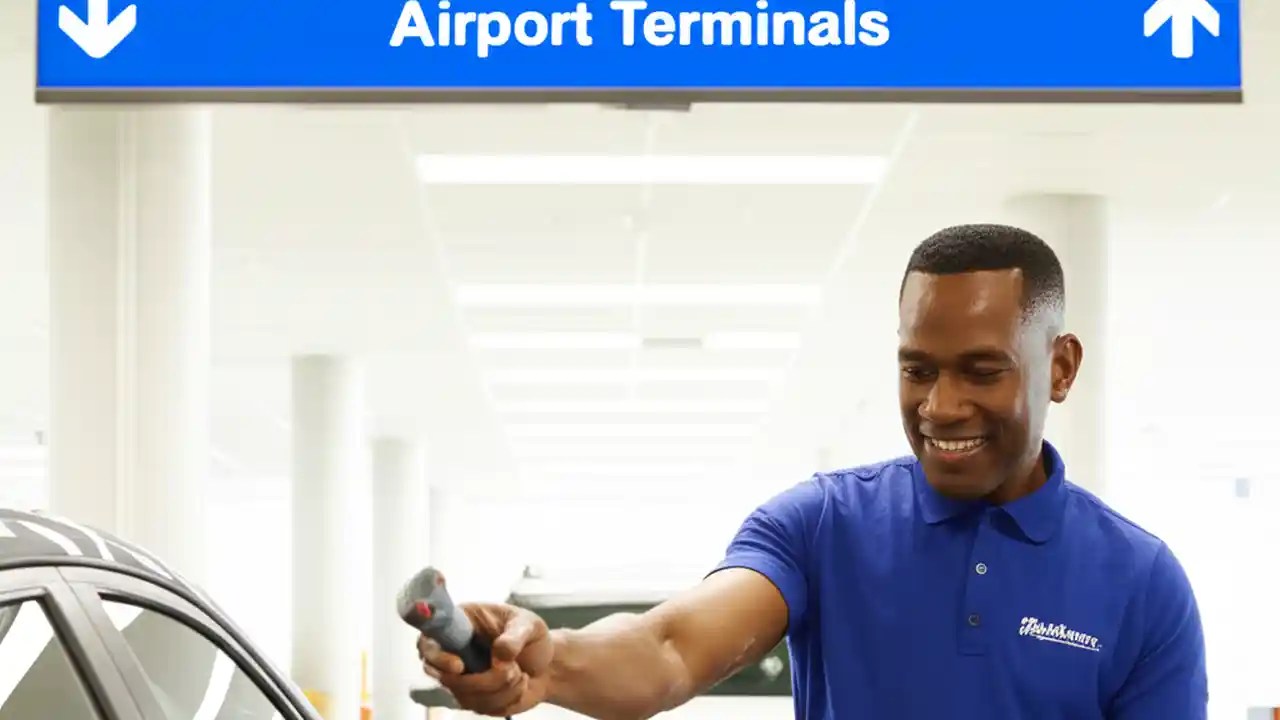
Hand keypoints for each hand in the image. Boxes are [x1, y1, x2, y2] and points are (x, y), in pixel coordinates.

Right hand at [417, 602, 553, 716]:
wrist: (546, 665)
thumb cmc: (532, 637)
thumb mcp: (529, 625)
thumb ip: (515, 636)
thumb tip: (499, 652)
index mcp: (460, 623)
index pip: (428, 641)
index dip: (437, 657)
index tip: (460, 666)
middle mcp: (453, 652)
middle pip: (443, 676)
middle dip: (482, 680)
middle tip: (512, 669)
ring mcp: (461, 678)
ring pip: (465, 696)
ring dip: (500, 689)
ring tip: (521, 673)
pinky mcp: (472, 698)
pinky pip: (481, 707)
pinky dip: (506, 699)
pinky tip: (519, 684)